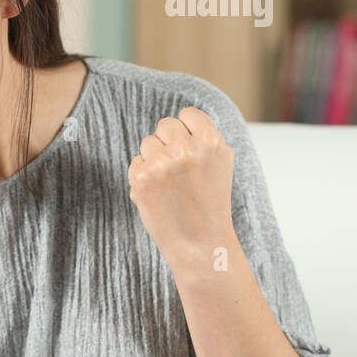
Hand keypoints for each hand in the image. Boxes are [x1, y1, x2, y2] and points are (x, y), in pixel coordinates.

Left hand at [127, 107, 235, 271]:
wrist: (200, 242)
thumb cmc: (209, 202)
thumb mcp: (220, 164)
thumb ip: (204, 138)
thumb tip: (181, 118)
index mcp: (211, 142)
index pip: (187, 114)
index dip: (186, 129)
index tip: (188, 147)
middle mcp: (186, 149)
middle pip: (165, 125)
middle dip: (168, 142)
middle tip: (178, 170)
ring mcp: (162, 163)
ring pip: (147, 143)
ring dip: (154, 159)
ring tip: (170, 184)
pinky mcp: (141, 178)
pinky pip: (136, 162)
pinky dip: (142, 176)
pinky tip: (158, 193)